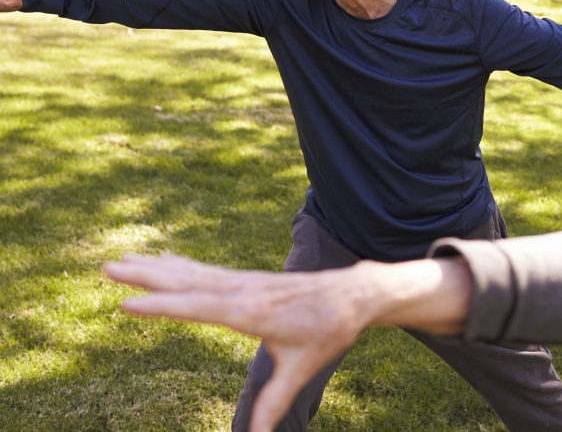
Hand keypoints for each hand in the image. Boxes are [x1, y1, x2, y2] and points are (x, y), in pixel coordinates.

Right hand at [104, 253, 470, 431]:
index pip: (200, 307)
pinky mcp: (248, 280)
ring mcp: (244, 282)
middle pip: (188, 283)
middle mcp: (243, 291)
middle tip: (108, 267)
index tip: (128, 302)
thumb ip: (275, 402)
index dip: (163, 306)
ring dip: (156, 266)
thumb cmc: (329, 330)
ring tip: (120, 258)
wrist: (353, 293)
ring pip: (193, 273)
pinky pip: (207, 271)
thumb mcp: (302, 368)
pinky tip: (162, 258)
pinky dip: (181, 264)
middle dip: (146, 277)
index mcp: (252, 312)